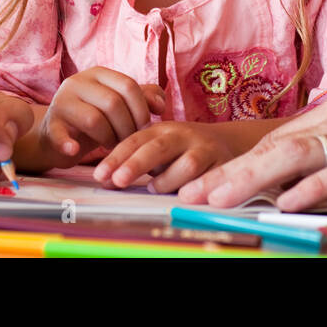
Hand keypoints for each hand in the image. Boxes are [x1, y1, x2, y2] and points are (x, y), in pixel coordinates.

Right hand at [30, 67, 165, 168]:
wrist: (58, 136)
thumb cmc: (96, 118)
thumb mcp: (119, 104)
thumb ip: (143, 98)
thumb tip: (160, 105)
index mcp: (98, 73)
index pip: (128, 85)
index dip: (142, 109)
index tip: (145, 128)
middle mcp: (77, 82)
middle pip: (113, 103)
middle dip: (128, 127)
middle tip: (129, 142)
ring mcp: (61, 103)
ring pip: (94, 120)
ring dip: (110, 138)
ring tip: (113, 147)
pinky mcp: (50, 126)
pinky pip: (61, 135)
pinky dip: (69, 144)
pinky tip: (76, 150)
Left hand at [92, 122, 234, 193]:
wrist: (226, 142)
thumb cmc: (181, 151)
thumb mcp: (158, 148)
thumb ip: (133, 161)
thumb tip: (106, 181)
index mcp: (161, 130)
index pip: (135, 140)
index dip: (116, 157)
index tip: (100, 175)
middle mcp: (183, 135)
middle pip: (158, 147)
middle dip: (136, 164)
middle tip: (118, 180)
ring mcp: (205, 149)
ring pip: (186, 165)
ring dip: (167, 181)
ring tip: (155, 188)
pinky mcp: (224, 164)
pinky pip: (210, 180)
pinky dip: (196, 190)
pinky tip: (185, 196)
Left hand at [176, 91, 326, 209]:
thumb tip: (306, 171)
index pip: (277, 138)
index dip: (238, 162)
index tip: (206, 181)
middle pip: (273, 145)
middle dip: (228, 173)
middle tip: (192, 195)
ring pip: (294, 155)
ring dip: (250, 180)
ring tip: (218, 199)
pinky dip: (310, 187)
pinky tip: (287, 203)